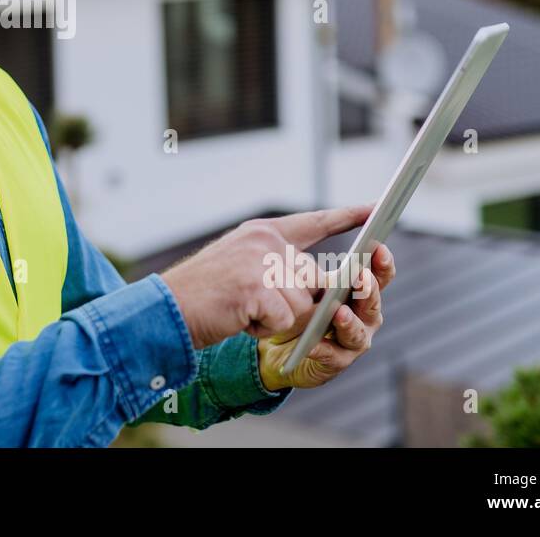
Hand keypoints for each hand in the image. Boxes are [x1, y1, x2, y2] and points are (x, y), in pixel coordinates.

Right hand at [160, 204, 373, 349]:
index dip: (346, 216)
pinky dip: (263, 329)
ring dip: (278, 320)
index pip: (313, 222)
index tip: (374, 209)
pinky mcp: (257, 288)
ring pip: (303, 306)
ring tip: (243, 311)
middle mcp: (265, 241)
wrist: (166, 309)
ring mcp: (262, 263)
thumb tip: (320, 290)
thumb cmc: (203, 296)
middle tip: (257, 307)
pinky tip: (240, 318)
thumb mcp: (242, 267)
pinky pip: (284, 321)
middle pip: (313, 281)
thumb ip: (278, 268)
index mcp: (262, 232)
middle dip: (296, 305)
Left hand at [256, 243, 394, 389]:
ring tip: (339, 312)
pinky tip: (312, 343)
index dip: (382, 263)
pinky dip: (323, 349)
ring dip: (349, 322)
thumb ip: (324, 258)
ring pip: (357, 333)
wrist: (282, 343)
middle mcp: (365, 317)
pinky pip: (332, 355)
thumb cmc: (301, 305)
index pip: (378, 276)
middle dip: (368, 290)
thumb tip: (336, 227)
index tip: (378, 247)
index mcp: (362, 293)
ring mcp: (354, 341)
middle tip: (361, 276)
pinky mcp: (336, 362)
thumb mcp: (310, 279)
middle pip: (372, 304)